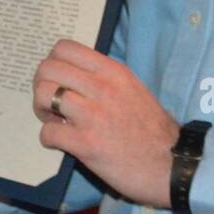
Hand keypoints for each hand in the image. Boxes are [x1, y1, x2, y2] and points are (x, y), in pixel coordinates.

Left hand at [33, 39, 179, 208]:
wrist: (172, 165)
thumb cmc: (152, 129)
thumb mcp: (133, 89)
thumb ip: (104, 78)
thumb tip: (73, 76)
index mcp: (113, 71)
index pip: (64, 48)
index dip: (53, 63)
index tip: (58, 80)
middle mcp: (102, 87)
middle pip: (47, 69)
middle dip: (41, 86)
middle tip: (51, 103)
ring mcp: (93, 115)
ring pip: (42, 95)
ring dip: (41, 110)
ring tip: (54, 121)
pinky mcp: (86, 144)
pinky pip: (48, 133)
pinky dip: (48, 139)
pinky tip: (61, 143)